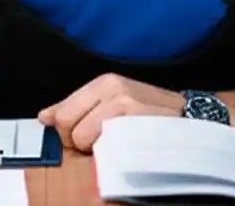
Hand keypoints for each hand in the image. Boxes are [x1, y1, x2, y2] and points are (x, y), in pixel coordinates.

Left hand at [38, 73, 184, 151]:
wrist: (188, 115)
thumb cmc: (149, 110)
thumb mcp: (111, 98)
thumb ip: (76, 106)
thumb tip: (46, 116)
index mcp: (104, 82)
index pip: (62, 111)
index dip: (66, 130)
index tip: (80, 135)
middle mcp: (113, 90)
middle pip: (69, 125)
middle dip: (77, 141)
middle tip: (97, 142)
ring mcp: (126, 106)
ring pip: (85, 138)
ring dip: (94, 149)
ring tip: (113, 143)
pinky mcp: (136, 125)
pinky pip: (105, 146)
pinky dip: (109, 152)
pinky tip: (123, 146)